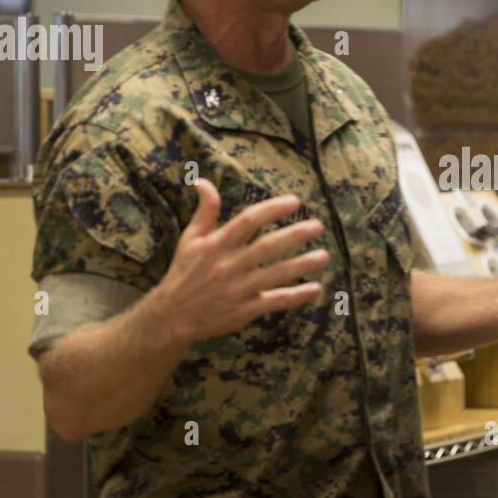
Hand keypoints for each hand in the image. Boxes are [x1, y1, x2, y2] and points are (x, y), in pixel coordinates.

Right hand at [149, 179, 329, 343]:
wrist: (172, 316)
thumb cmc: (184, 272)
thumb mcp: (190, 239)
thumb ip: (204, 211)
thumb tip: (203, 181)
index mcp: (216, 245)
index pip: (248, 221)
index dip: (272, 210)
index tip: (295, 201)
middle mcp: (228, 266)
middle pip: (266, 247)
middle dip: (294, 235)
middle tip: (318, 226)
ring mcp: (238, 289)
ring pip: (276, 275)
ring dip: (302, 265)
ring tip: (324, 256)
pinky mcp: (245, 310)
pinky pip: (275, 302)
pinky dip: (296, 296)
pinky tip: (315, 289)